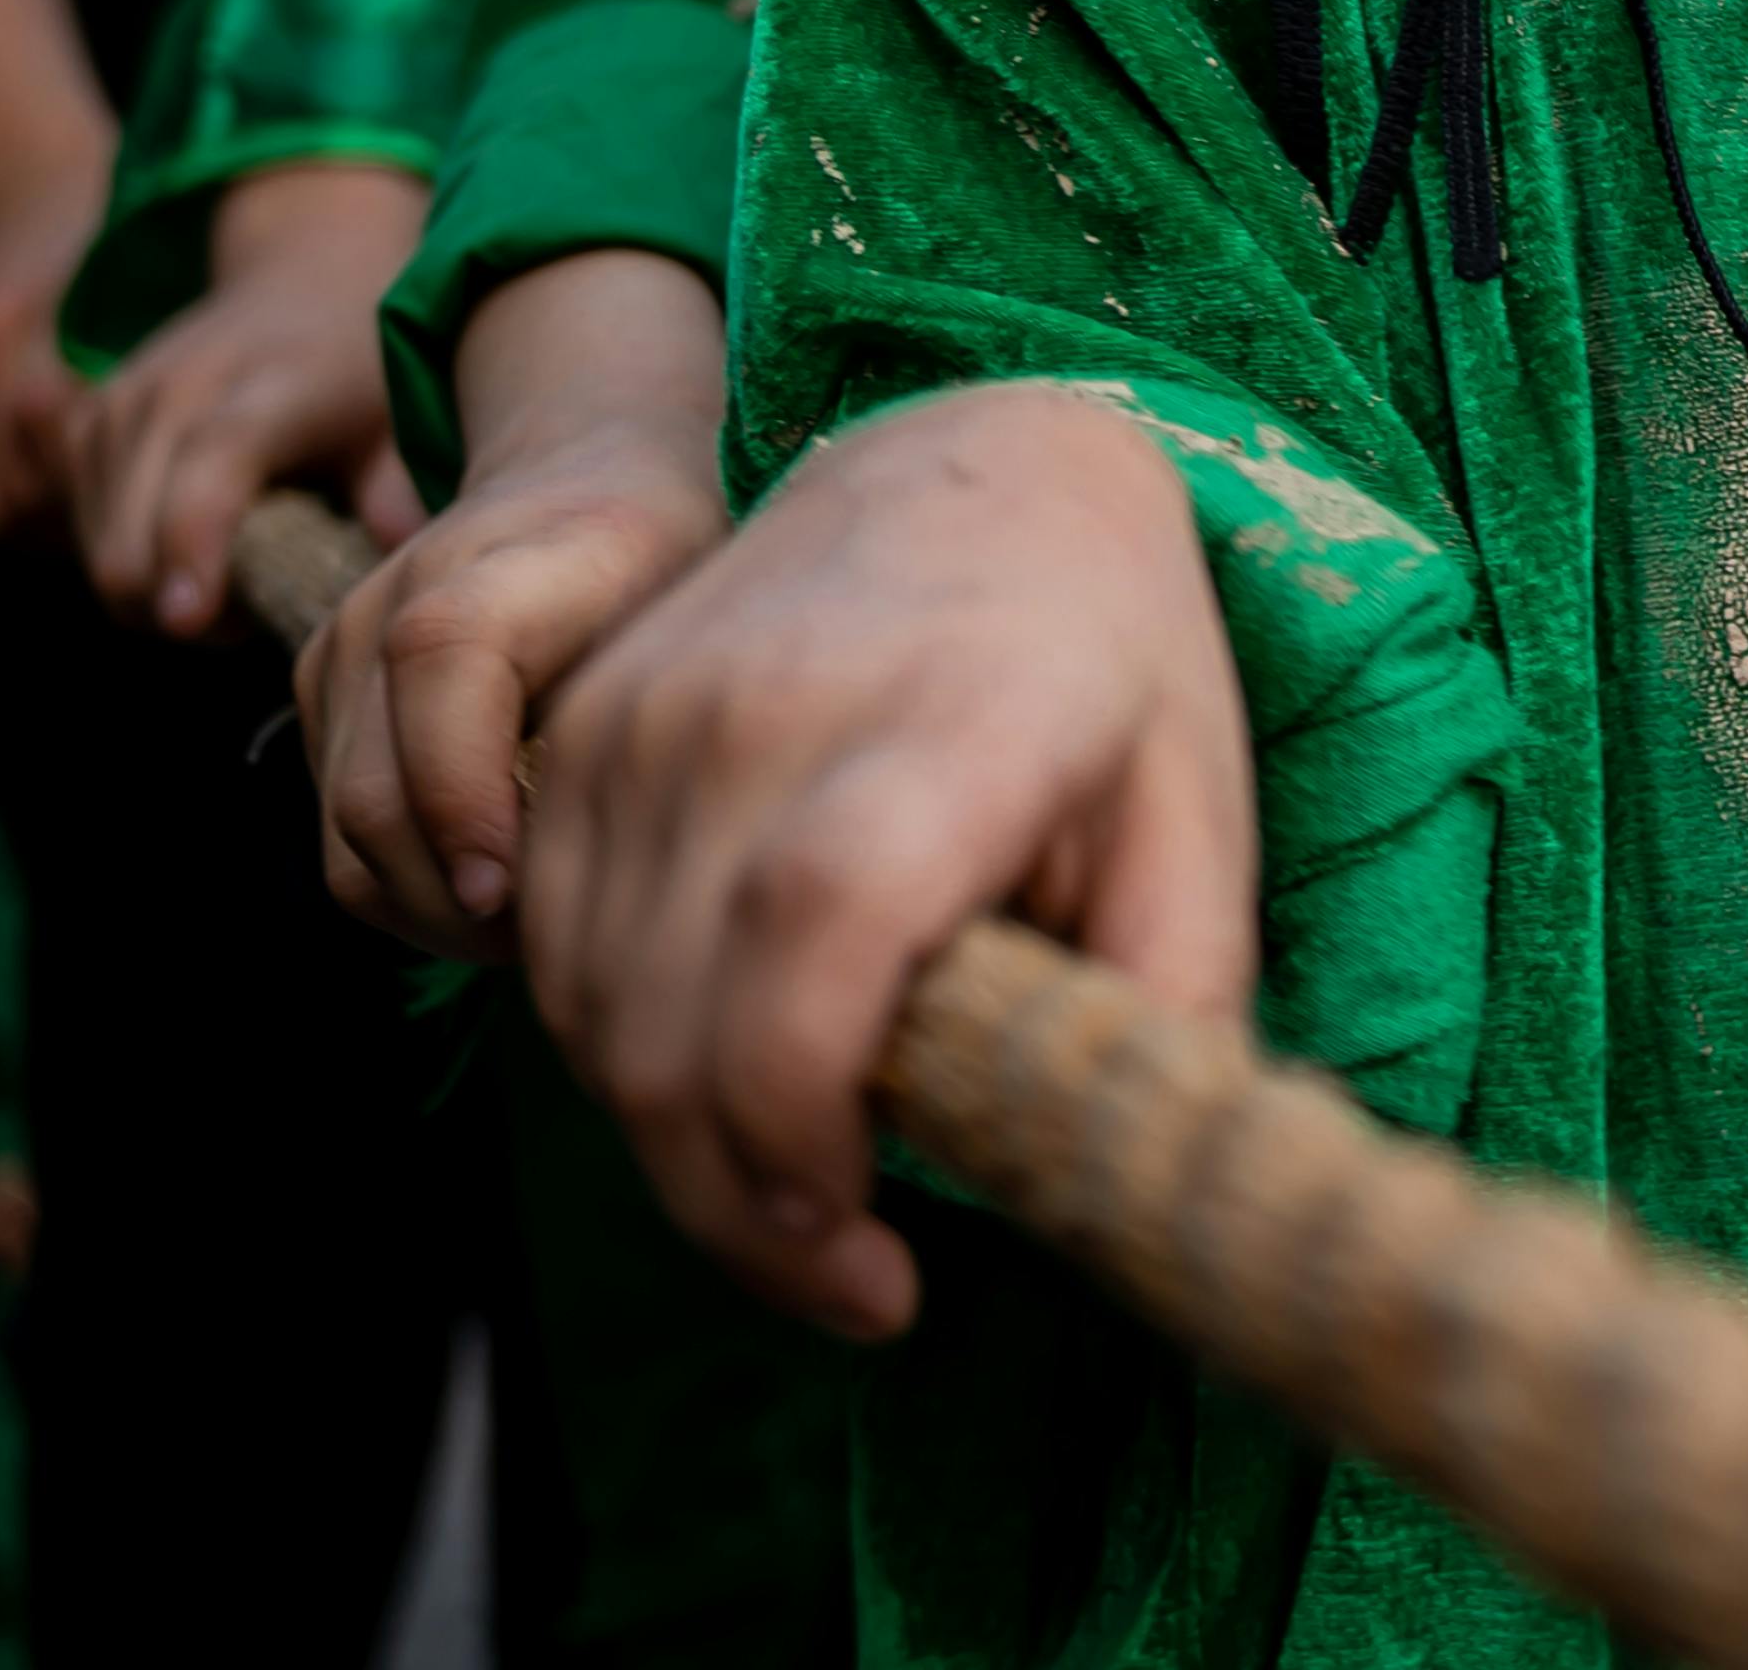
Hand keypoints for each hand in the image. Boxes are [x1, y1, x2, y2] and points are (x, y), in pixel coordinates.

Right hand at [73, 160, 428, 634]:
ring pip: (97, 542)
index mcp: (267, 393)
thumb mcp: (397, 423)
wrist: (305, 275)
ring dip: (145, 590)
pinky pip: (73, 519)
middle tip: (242, 619)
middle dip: (173, 607)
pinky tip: (175, 551)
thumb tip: (400, 564)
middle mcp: (178, 393)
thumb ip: (394, 492)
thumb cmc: (362, 367)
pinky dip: (117, 555)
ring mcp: (122, 403)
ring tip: (220, 583)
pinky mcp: (86, 418)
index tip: (191, 621)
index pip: (208, 473)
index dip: (190, 549)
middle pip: (131, 533)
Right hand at [310, 246, 736, 954]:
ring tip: (535, 929)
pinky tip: (499, 892)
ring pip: (349, 842)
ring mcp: (339, 651)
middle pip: (377, 797)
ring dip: (436, 913)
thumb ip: (639, 715)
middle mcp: (393, 600)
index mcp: (501, 560)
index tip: (519, 893)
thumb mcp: (697, 606)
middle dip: (461, 903)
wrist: (591, 468)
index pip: (443, 663)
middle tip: (559, 946)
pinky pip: (343, 839)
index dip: (467, 797)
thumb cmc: (671, 554)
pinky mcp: (319, 696)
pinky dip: (413, 890)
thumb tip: (616, 865)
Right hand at [524, 383, 1251, 1339]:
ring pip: (590, 1008)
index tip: (872, 1261)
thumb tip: (1113, 1169)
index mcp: (945, 729)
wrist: (987, 460)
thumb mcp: (1199, 809)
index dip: (800, 1135)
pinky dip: (619, 1050)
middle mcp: (763, 716)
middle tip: (853, 1287)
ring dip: (677, 1149)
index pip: (807, 950)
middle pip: (673, 1022)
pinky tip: (727, 1080)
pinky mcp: (583, 727)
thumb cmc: (1117, 651)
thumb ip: (1167, 990)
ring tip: (804, 1194)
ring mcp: (648, 715)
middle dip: (744, 1210)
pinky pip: (548, 944)